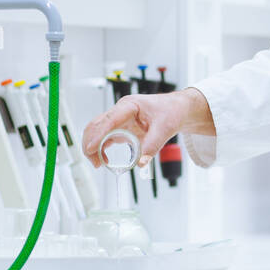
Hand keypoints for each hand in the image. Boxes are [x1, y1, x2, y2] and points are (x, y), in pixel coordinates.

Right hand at [81, 87, 213, 167]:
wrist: (178, 109)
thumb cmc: (172, 111)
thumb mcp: (165, 128)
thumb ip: (153, 145)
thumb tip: (141, 162)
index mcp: (130, 106)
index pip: (109, 120)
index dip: (98, 135)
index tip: (91, 148)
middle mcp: (121, 111)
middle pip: (97, 125)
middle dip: (91, 143)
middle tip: (95, 162)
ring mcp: (119, 119)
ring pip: (97, 131)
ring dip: (93, 147)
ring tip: (98, 163)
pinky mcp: (121, 128)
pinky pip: (105, 138)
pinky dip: (100, 148)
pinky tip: (103, 159)